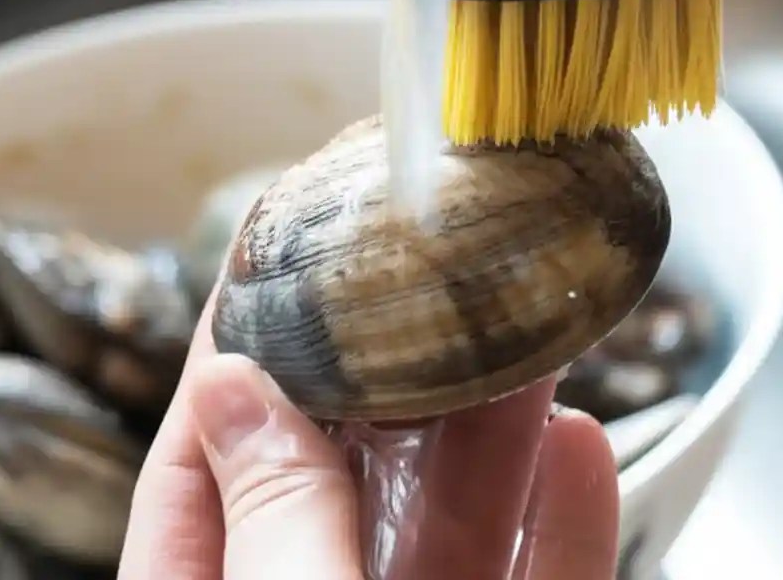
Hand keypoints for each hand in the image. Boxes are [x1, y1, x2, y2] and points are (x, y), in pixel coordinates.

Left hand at [117, 294, 620, 579]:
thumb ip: (273, 519)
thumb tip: (235, 385)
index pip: (200, 463)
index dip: (236, 351)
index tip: (273, 254)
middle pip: (341, 480)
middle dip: (397, 375)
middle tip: (439, 274)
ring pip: (450, 527)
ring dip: (493, 434)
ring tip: (526, 335)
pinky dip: (567, 527)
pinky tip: (582, 450)